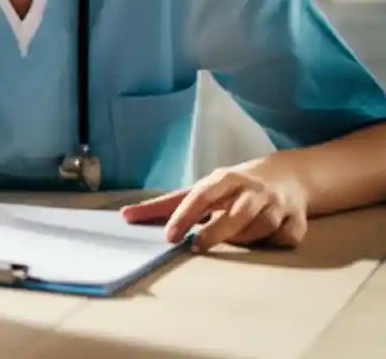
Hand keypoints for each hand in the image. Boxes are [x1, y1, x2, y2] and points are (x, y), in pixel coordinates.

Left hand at [120, 163, 309, 250]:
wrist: (287, 176)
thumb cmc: (231, 188)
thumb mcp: (200, 189)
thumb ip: (165, 205)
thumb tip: (124, 216)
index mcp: (224, 179)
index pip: (201, 195)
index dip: (185, 216)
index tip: (170, 237)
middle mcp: (252, 189)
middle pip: (236, 213)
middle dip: (216, 232)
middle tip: (196, 246)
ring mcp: (277, 203)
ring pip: (262, 227)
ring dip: (245, 239)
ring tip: (234, 238)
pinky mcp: (298, 218)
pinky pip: (286, 237)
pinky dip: (276, 241)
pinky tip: (267, 238)